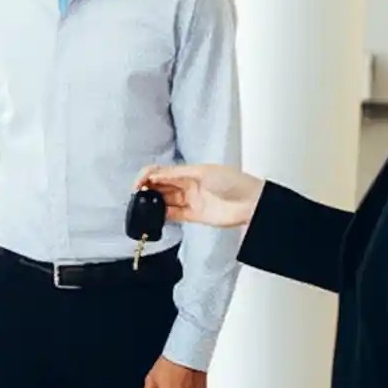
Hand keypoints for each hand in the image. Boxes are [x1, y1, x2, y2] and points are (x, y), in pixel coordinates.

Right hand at [134, 164, 264, 227]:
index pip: (162, 171)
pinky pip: (173, 215)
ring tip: (142, 206)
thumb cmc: (233, 182)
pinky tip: (154, 216)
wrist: (251, 203)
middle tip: (136, 194)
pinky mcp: (194, 216)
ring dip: (153, 202)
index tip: (138, 184)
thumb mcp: (202, 173)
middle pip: (161, 186)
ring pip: (165, 201)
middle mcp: (188, 185)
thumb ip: (176, 175)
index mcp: (189, 171)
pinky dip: (162, 215)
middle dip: (147, 188)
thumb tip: (154, 175)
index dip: (147, 176)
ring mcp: (190, 200)